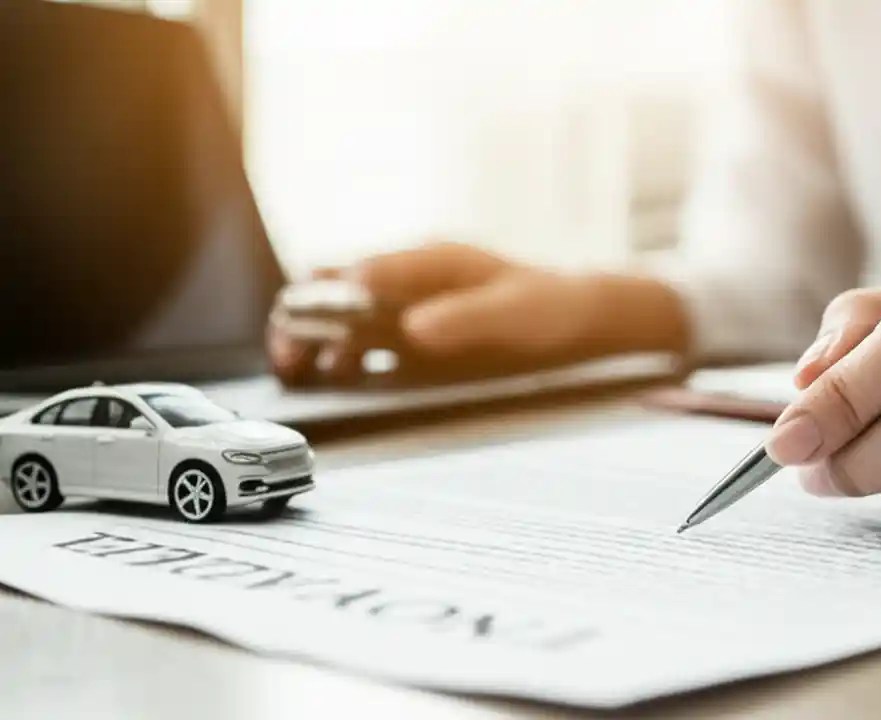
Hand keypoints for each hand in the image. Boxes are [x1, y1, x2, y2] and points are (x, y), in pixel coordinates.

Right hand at [268, 242, 688, 385]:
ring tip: (300, 376)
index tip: (304, 334)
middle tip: (289, 361)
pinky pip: (365, 345)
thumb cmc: (548, 307)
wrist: (579, 318)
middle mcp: (409, 278)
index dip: (323, 303)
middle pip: (332, 290)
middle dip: (301, 320)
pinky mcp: (415, 336)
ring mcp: (409, 306)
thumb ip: (463, 317)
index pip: (355, 274)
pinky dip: (342, 361)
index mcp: (428, 261)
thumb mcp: (511, 311)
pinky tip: (334, 385)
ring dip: (316, 343)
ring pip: (341, 318)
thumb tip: (411, 330)